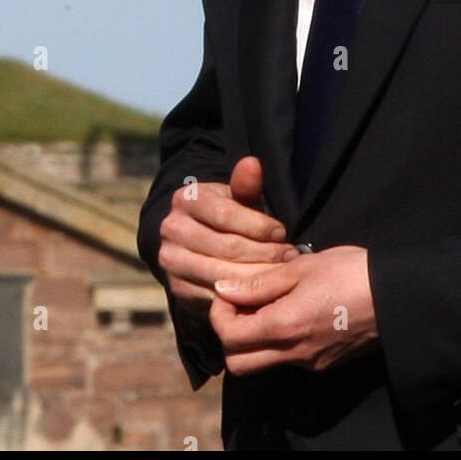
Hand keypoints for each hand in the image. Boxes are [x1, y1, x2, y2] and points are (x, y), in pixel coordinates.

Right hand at [158, 155, 295, 315]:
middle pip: (225, 246)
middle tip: (290, 256)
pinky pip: (215, 295)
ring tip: (282, 273)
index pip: (225, 214)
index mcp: (186, 199)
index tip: (283, 232)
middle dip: (264, 253)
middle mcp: (171, 228)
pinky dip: (243, 296)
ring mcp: (171, 260)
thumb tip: (252, 163)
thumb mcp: (237, 198)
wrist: (199, 246)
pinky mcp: (177, 287)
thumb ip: (246, 184)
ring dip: (258, 276)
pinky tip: (264, 290)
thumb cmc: (228, 216)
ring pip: (222, 273)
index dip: (258, 225)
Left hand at [209, 245, 378, 374]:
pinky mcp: (324, 363)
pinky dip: (277, 342)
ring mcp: (310, 363)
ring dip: (254, 340)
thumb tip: (224, 288)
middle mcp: (293, 354)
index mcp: (283, 327)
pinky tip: (293, 312)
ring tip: (269, 304)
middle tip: (243, 304)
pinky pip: (287, 360)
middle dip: (230, 335)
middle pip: (239, 363)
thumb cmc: (349, 273)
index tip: (230, 290)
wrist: (398, 296)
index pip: (228, 336)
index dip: (219, 313)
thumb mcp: (302, 267)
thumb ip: (260, 283)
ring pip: (262, 364)